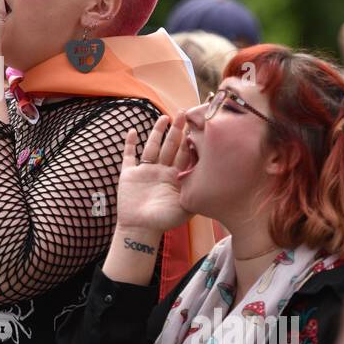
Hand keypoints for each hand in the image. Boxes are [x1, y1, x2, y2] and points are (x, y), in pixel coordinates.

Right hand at [115, 114, 191, 235]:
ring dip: (157, 132)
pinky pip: (129, 156)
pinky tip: (132, 131)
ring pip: (152, 146)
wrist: (140, 230)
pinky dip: (129, 144)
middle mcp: (161, 171)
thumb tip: (214, 184)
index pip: (183, 154)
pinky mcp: (129, 174)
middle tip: (183, 113)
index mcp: (174, 177)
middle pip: (169, 146)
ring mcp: (145, 171)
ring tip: (164, 118)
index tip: (196, 126)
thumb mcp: (186, 209)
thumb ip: (197, 195)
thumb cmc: (163, 221)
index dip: (189, 141)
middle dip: (176, 130)